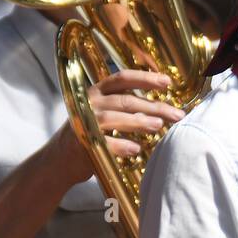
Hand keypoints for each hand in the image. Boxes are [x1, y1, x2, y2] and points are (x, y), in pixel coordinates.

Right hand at [43, 69, 186, 189]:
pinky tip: (136, 149)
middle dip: (154, 106)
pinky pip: (104, 142)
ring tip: (158, 126)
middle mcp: (90, 102)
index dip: (145, 78)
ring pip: (114, 117)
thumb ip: (128, 105)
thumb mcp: (106, 112)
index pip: (123, 78)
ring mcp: (84, 121)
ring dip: (138, 121)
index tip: (168, 82)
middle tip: (177, 114)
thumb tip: (163, 106)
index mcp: (98, 91)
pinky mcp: (81, 142)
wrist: (61, 159)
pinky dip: (121, 145)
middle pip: (126, 100)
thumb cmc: (92, 132)